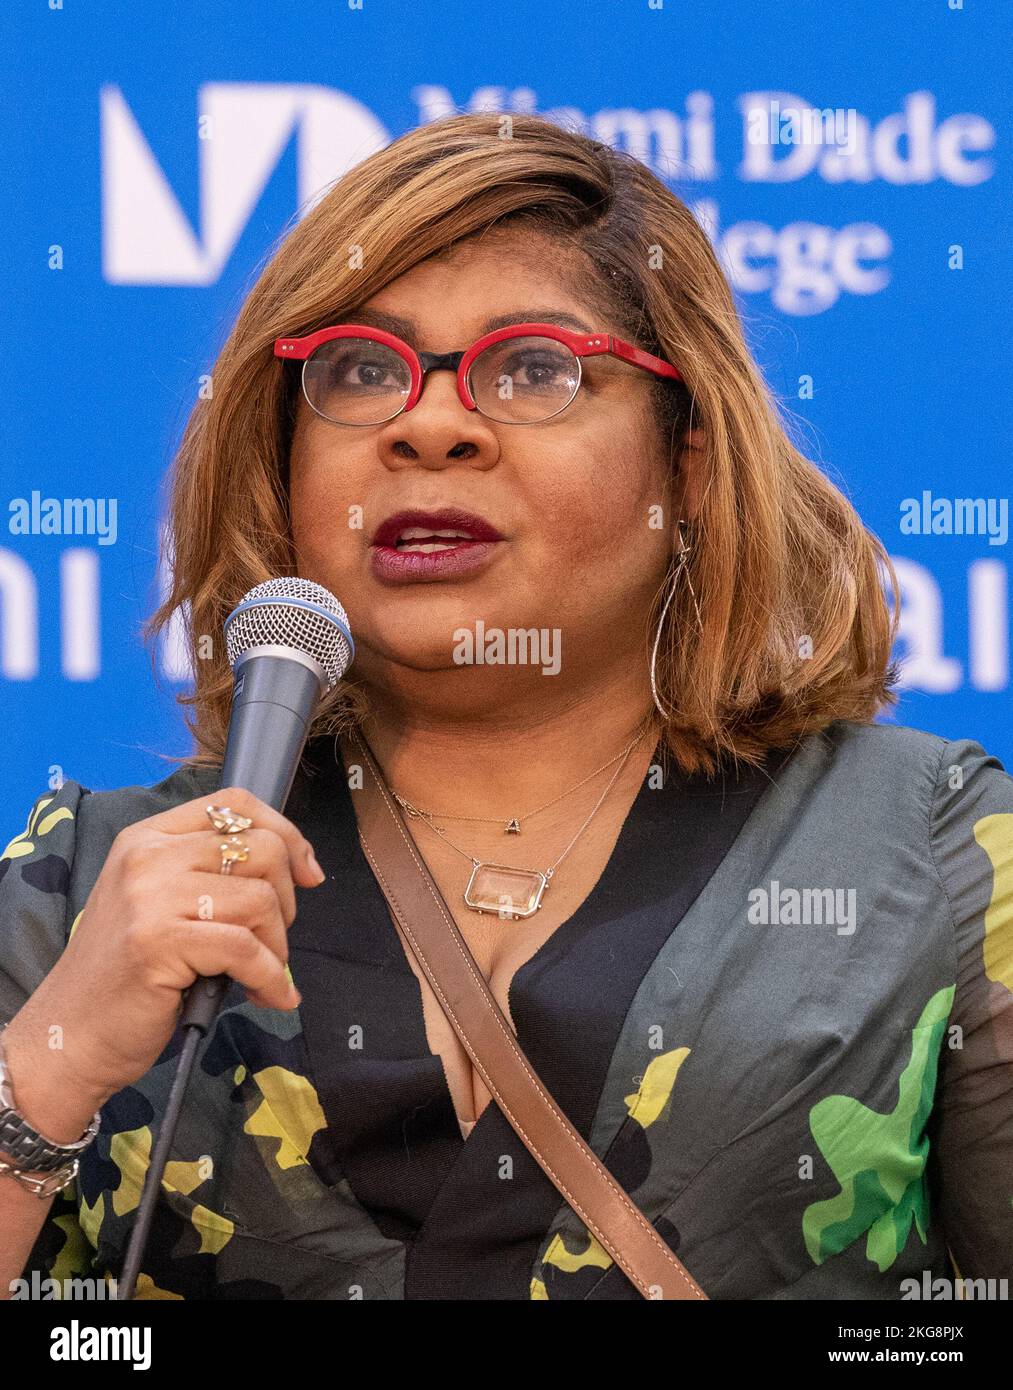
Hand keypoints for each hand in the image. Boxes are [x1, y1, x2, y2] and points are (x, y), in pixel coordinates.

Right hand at [5, 787, 324, 1108]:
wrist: (71, 1032)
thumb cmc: (128, 972)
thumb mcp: (161, 902)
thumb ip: (210, 874)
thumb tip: (298, 867)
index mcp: (148, 836)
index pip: (235, 803)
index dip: (286, 832)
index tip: (307, 873)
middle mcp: (148, 855)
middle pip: (262, 847)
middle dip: (286, 899)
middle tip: (270, 938)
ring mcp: (151, 896)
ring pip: (261, 899)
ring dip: (276, 945)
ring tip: (258, 972)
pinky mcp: (160, 941)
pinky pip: (247, 949)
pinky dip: (270, 977)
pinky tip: (266, 994)